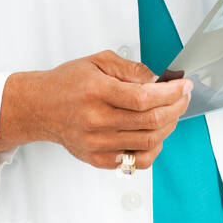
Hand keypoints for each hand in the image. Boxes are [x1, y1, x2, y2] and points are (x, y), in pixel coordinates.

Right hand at [0, 49, 192, 169]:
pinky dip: (153, 148)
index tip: (183, 86)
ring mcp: (96, 143)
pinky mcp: (97, 159)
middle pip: (150, 121)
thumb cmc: (67, 83)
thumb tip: (158, 79)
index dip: (170, 93)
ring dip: (168, 127)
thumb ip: (130, 69)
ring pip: (147, 142)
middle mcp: (95, 120)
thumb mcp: (97, 61)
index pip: (143, 98)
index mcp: (96, 92)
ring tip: (171, 113)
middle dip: (176, 108)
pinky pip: (136, 161)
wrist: (39, 107)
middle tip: (184, 97)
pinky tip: (155, 133)